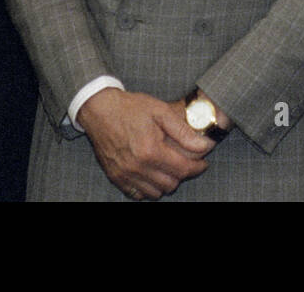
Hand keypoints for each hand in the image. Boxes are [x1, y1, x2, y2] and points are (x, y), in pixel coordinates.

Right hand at [78, 88, 213, 199]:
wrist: (99, 109)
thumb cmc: (130, 108)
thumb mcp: (160, 111)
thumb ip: (183, 132)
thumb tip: (204, 147)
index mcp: (150, 150)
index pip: (183, 169)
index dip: (197, 168)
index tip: (202, 163)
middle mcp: (137, 166)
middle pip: (171, 184)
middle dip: (182, 174)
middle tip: (183, 161)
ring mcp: (125, 174)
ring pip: (156, 192)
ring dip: (166, 182)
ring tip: (167, 166)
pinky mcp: (116, 177)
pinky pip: (138, 194)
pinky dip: (149, 188)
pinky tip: (151, 173)